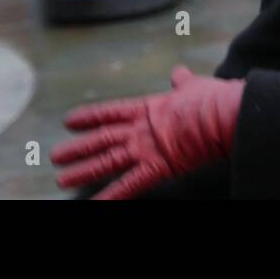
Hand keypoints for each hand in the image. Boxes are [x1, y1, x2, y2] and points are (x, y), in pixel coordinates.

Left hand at [50, 66, 244, 199]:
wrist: (224, 113)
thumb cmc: (212, 98)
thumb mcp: (193, 85)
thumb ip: (181, 82)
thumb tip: (178, 73)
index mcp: (148, 107)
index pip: (110, 112)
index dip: (88, 117)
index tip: (68, 121)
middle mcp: (140, 129)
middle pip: (101, 139)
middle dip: (77, 149)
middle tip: (55, 156)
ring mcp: (146, 148)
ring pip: (107, 162)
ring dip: (83, 171)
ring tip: (62, 179)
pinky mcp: (156, 167)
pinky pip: (129, 185)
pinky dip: (111, 197)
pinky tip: (93, 205)